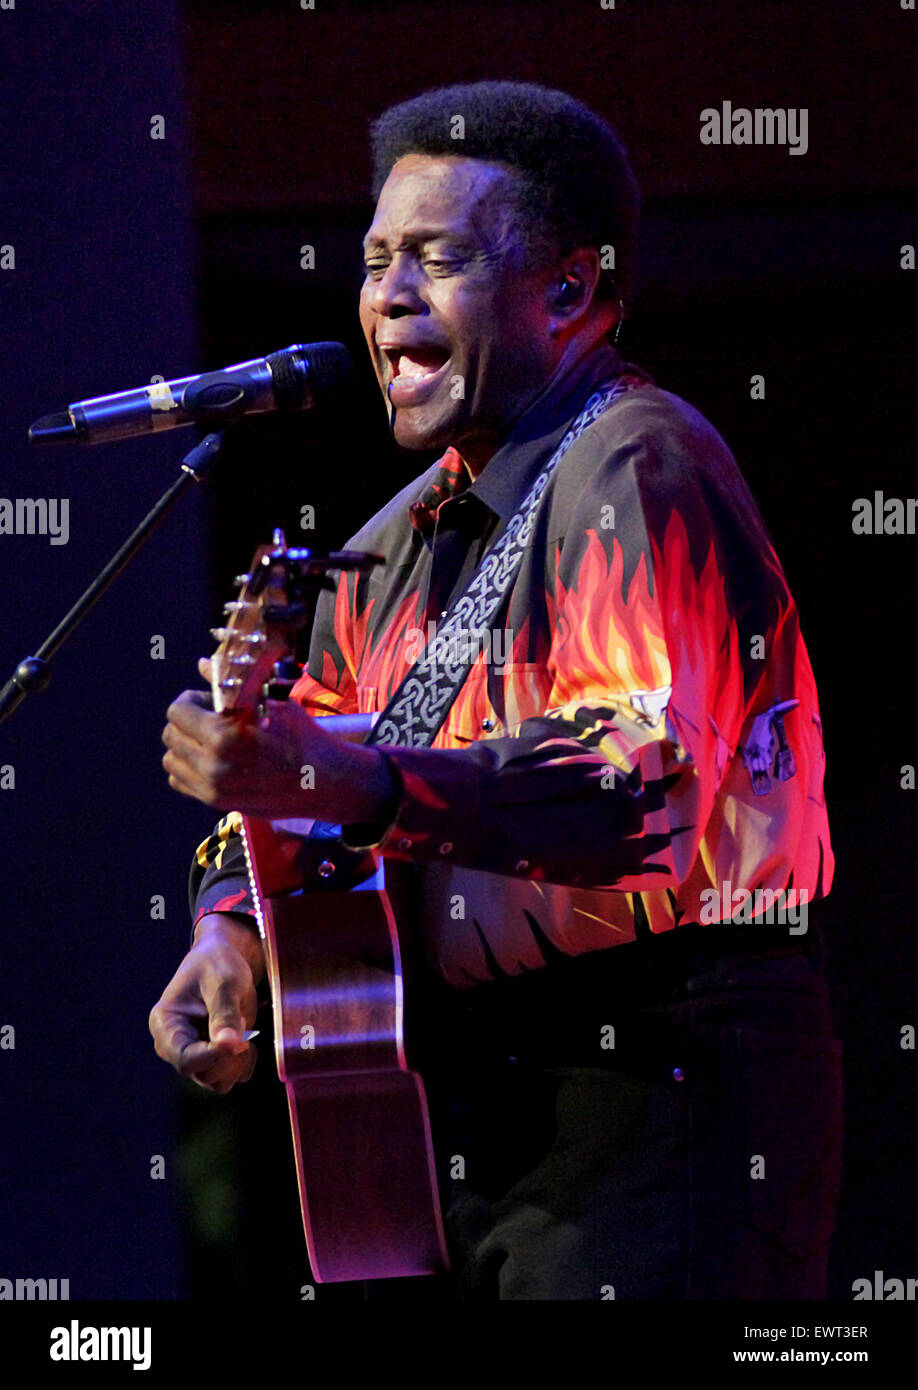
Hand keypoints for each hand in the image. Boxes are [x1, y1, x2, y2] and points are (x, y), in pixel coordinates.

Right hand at [148, 914, 263, 1093]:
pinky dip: (245, 1062)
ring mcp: (194, 1056)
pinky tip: (246, 1036)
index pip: (184, 1059)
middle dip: (229, 1054)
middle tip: (242, 1021)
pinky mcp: (212, 1060)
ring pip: (219, 1081)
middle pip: (204, 1073)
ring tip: (242, 1026)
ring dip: (238, 1059)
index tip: (240, 1040)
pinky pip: (233, 1077)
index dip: (214, 1056)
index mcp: (165, 1025)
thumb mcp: (224, 982)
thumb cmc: (217, 965)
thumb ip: (225, 1013)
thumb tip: (229, 1045)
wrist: (223, 960)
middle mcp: (174, 1047)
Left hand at [161, 663, 397, 821]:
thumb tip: (202, 663)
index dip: (191, 700)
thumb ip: (232, 685)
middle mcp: (213, 765)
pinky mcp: (217, 803)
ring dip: (184, 746)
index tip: (208, 700)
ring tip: (210, 740)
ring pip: (170, 760)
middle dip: (187, 721)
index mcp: (225, 736)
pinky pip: (180, 782)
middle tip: (210, 718)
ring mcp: (213, 788)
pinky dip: (188, 768)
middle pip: (171, 735)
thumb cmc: (301, 738)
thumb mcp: (272, 704)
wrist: (324, 783)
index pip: (177, 712)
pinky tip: (211, 760)